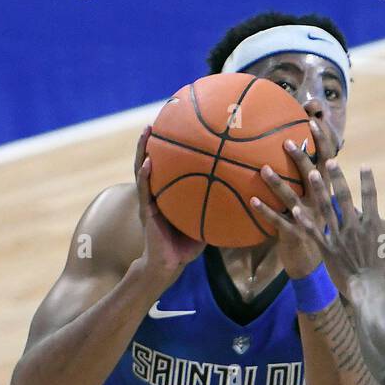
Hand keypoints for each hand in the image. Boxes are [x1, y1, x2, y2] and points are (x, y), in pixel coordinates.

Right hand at [134, 127, 203, 281]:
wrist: (167, 266)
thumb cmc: (184, 248)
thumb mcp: (204, 225)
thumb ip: (216, 210)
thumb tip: (242, 198)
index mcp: (166, 195)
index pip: (166, 166)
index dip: (169, 147)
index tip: (177, 126)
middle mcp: (155, 194)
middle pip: (152, 160)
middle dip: (154, 139)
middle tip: (160, 118)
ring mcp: (148, 202)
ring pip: (142, 170)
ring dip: (143, 150)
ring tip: (147, 131)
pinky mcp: (146, 212)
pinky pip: (145, 191)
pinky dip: (146, 176)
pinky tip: (149, 163)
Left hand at [251, 156, 384, 298]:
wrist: (370, 293)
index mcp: (372, 224)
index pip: (370, 196)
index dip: (367, 180)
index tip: (364, 166)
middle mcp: (354, 227)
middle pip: (344, 197)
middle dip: (337, 178)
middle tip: (330, 161)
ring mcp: (339, 239)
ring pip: (327, 210)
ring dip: (319, 190)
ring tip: (312, 174)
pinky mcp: (327, 251)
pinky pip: (315, 233)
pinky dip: (306, 221)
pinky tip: (296, 209)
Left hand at [257, 121, 331, 279]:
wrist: (315, 262)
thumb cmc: (316, 228)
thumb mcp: (319, 203)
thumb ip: (314, 182)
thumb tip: (302, 154)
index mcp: (327, 192)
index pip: (328, 160)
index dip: (322, 140)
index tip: (313, 120)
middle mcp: (320, 203)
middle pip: (312, 176)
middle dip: (300, 158)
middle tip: (286, 141)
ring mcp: (307, 219)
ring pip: (292, 198)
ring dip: (277, 183)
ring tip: (263, 169)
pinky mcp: (295, 234)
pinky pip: (278, 221)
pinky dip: (265, 211)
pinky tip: (252, 200)